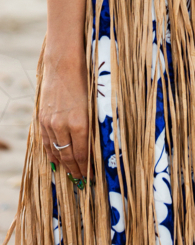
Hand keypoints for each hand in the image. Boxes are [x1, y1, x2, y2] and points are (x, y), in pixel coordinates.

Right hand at [39, 48, 89, 181]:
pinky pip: (46, 142)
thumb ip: (97, 124)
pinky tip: (56, 162)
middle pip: (70, 156)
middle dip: (77, 171)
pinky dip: (51, 154)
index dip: (88, 168)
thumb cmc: (88, 79)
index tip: (94, 177)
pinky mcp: (42, 118)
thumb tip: (102, 144)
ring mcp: (50, 123)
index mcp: (80, 123)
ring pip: (57, 152)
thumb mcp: (97, 103)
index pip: (83, 154)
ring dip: (65, 165)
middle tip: (84, 181)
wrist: (64, 62)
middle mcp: (63, 126)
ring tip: (72, 175)